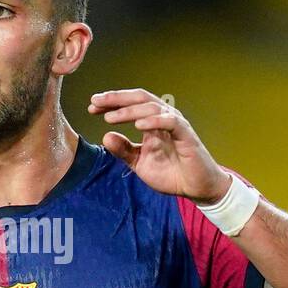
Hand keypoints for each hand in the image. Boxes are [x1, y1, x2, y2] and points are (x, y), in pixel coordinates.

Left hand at [89, 88, 231, 203]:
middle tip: (96, 101)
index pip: (131, 104)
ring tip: (110, 117)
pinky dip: (154, 121)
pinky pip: (171, 122)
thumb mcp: (140, 162)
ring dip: (129, 111)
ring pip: (152, 107)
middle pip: (140, 99)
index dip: (112, 103)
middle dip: (116, 99)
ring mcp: (176, 125)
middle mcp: (164, 118)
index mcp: (152, 122)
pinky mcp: (187, 135)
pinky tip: (138, 125)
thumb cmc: (171, 173)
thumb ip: (123, 150)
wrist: (195, 188)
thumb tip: (105, 136)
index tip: (92, 106)